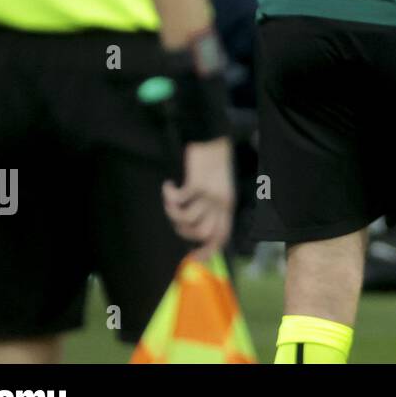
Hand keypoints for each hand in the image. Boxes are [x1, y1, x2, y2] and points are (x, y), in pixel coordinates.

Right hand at [162, 137, 233, 259]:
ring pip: (188, 220)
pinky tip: (168, 185)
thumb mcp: (219, 187)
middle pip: (202, 233)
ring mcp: (210, 193)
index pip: (221, 236)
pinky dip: (168, 195)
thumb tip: (195, 229)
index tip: (191, 257)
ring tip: (170, 200)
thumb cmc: (213, 164)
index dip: (207, 251)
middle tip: (176, 217)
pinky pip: (178, 200)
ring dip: (173, 213)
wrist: (214, 139)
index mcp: (227, 205)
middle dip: (184, 231)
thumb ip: (212, 207)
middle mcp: (221, 202)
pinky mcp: (198, 183)